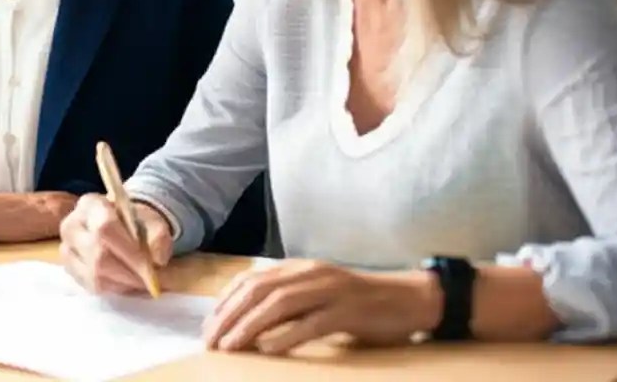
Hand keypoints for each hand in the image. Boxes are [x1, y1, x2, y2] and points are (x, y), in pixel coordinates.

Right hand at [58, 193, 171, 294]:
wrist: (120, 229)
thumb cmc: (134, 223)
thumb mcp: (152, 222)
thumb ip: (159, 236)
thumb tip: (158, 258)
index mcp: (90, 204)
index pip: (106, 228)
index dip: (129, 251)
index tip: (151, 268)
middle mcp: (71, 225)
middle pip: (98, 255)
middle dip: (128, 272)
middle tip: (149, 281)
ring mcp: (66, 249)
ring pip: (94, 273)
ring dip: (122, 282)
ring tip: (140, 281)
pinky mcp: (69, 269)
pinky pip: (91, 285)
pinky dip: (113, 288)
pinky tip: (126, 282)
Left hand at [203, 260, 441, 353]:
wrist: (408, 299)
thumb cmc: (358, 305)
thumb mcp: (317, 296)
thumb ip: (287, 303)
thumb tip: (249, 324)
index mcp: (299, 268)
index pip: (251, 280)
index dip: (225, 302)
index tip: (208, 326)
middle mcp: (311, 273)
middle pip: (259, 291)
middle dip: (229, 316)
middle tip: (211, 341)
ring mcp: (330, 290)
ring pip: (280, 304)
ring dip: (249, 326)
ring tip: (230, 346)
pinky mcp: (348, 310)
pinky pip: (311, 323)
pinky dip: (286, 336)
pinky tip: (267, 349)